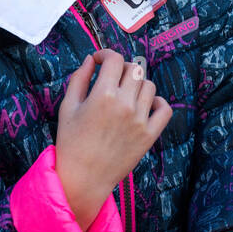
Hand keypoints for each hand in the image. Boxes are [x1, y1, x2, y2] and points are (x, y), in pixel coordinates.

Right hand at [55, 49, 171, 227]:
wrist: (83, 176)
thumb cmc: (70, 141)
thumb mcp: (67, 107)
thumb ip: (79, 79)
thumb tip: (91, 60)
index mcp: (103, 95)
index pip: (115, 60)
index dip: (107, 55)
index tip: (101, 60)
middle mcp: (125, 105)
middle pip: (135, 70)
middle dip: (122, 68)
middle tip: (113, 77)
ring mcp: (140, 120)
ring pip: (149, 86)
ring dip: (138, 84)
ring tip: (126, 93)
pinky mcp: (150, 134)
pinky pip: (164, 109)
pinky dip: (158, 103)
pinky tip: (146, 104)